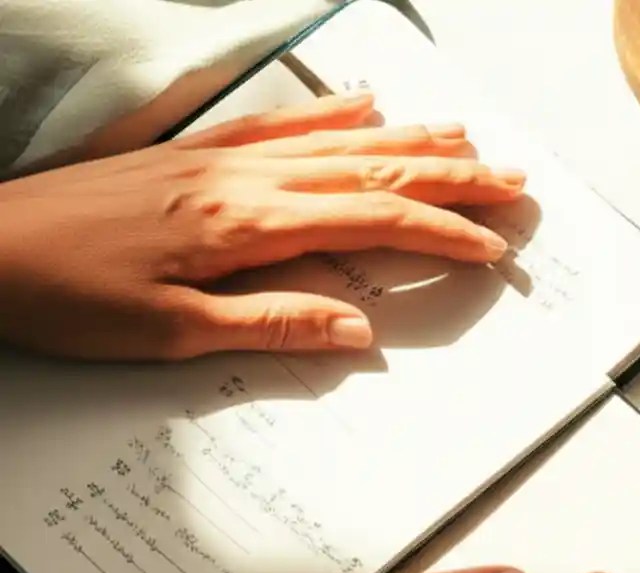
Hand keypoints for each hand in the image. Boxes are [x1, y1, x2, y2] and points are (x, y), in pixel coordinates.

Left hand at [0, 93, 524, 359]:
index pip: (371, 222)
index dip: (440, 233)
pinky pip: (282, 124)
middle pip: (372, 170)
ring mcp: (223, 159)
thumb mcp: (168, 335)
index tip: (490, 246)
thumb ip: (271, 325)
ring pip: (339, 141)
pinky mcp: (197, 153)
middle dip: (451, 178)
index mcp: (247, 227)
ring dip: (410, 139)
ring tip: (467, 139)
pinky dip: (332, 112)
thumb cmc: (64, 294)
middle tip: (511, 181)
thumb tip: (358, 331)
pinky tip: (366, 105)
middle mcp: (246, 180)